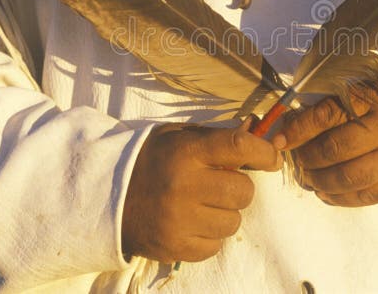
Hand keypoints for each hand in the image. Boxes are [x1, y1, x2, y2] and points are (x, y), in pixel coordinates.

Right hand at [122, 119, 281, 262]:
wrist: (106, 194)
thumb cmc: (152, 159)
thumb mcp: (180, 137)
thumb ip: (218, 136)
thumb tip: (260, 130)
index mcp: (186, 153)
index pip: (238, 147)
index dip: (264, 152)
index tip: (272, 158)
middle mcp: (183, 186)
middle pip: (243, 191)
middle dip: (239, 187)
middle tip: (222, 184)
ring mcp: (179, 220)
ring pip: (233, 222)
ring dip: (225, 213)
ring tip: (203, 205)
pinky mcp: (175, 247)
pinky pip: (216, 245)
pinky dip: (210, 235)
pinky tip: (192, 222)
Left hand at [273, 67, 377, 206]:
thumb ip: (350, 94)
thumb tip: (307, 111)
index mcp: (377, 100)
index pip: (328, 115)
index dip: (298, 129)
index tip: (279, 137)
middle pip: (335, 150)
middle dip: (307, 157)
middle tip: (295, 159)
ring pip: (350, 178)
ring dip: (321, 181)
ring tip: (309, 178)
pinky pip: (369, 196)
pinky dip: (343, 198)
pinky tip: (328, 194)